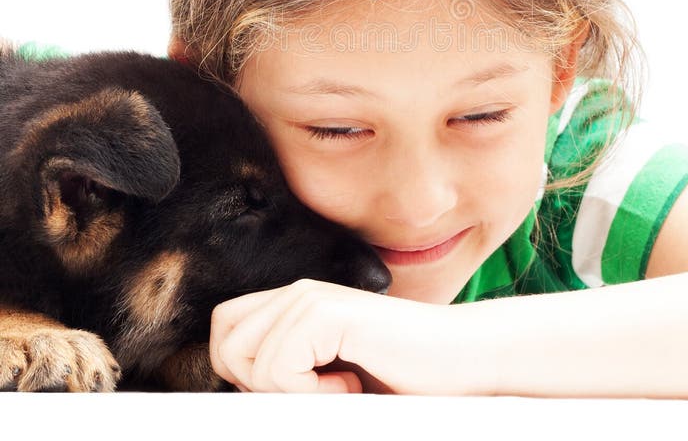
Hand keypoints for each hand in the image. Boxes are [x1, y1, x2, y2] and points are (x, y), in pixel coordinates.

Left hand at [209, 278, 487, 394]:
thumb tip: (238, 391)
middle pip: (225, 341)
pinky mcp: (328, 313)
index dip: (241, 372)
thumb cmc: (401, 375)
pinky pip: (280, 368)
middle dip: (257, 384)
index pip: (225, 329)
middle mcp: (298, 294)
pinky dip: (313, 393)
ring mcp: (311, 298)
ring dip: (291, 393)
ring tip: (341, 385)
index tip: (293, 394)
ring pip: (248, 361)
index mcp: (295, 304)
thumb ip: (287, 370)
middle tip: (313, 390)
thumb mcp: (330, 375)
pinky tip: (352, 381)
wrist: (460, 361)